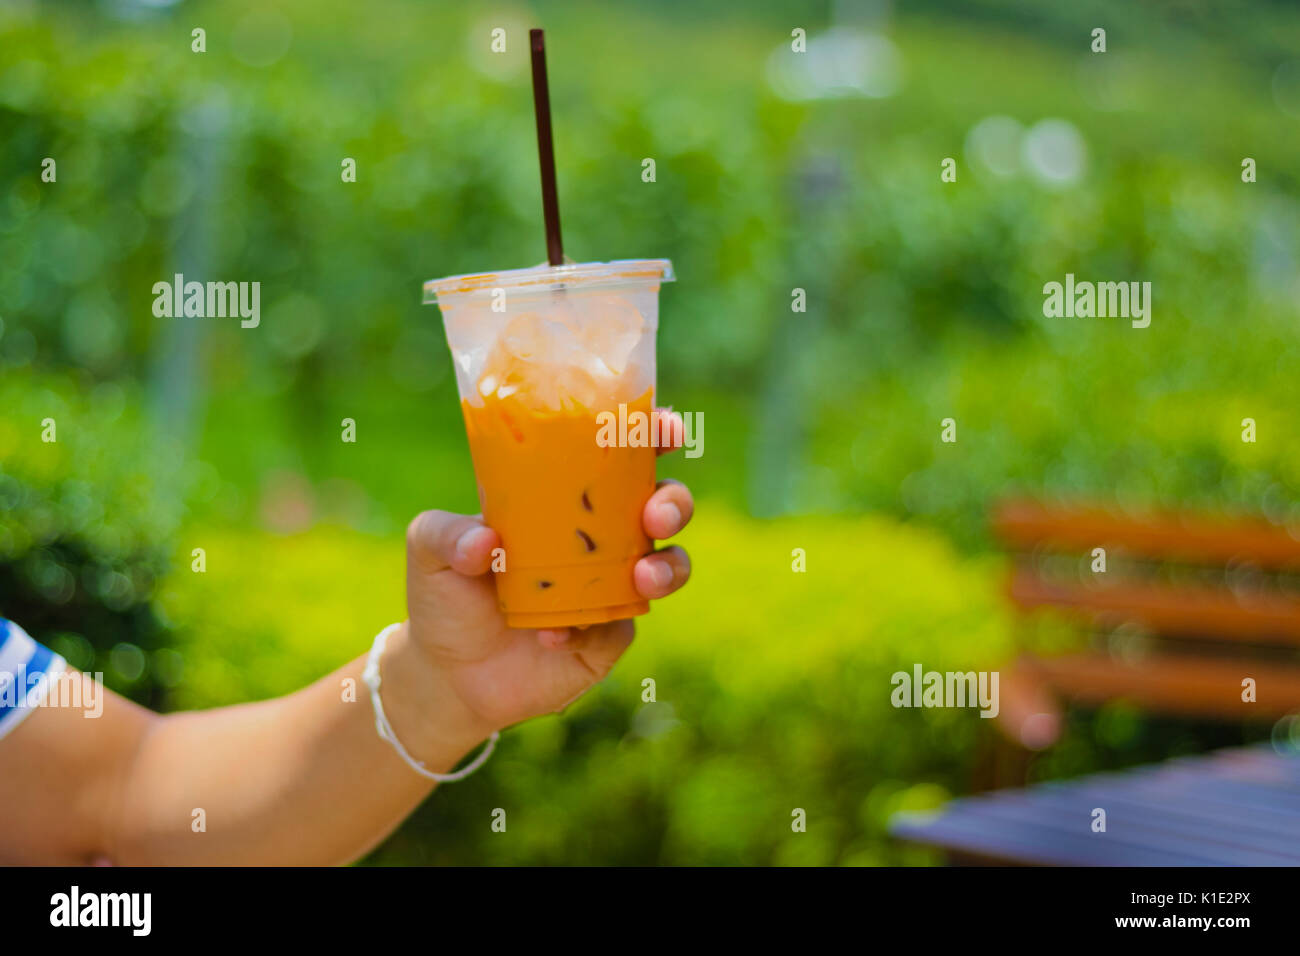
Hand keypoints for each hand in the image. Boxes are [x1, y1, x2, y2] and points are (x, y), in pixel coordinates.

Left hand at [402, 410, 692, 739]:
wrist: (451, 675)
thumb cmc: (446, 594)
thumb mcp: (429, 550)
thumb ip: (445, 534)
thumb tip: (484, 542)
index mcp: (566, 495)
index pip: (621, 452)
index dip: (653, 434)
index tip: (666, 428)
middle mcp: (602, 534)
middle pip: (665, 503)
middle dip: (675, 502)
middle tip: (656, 514)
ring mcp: (613, 585)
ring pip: (669, 564)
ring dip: (668, 566)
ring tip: (642, 578)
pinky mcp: (611, 634)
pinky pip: (624, 625)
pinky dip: (596, 625)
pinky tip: (554, 636)